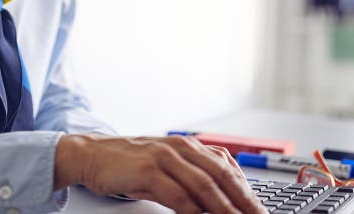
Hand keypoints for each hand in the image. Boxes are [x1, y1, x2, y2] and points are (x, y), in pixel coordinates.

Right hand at [54, 134, 266, 213]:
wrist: (93, 154)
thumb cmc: (130, 163)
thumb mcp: (167, 164)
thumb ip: (192, 175)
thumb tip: (221, 197)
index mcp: (189, 146)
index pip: (227, 168)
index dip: (247, 190)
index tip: (260, 209)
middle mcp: (181, 148)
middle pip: (221, 176)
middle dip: (243, 200)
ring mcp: (164, 157)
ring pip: (203, 185)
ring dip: (223, 208)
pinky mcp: (147, 169)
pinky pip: (176, 193)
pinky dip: (191, 210)